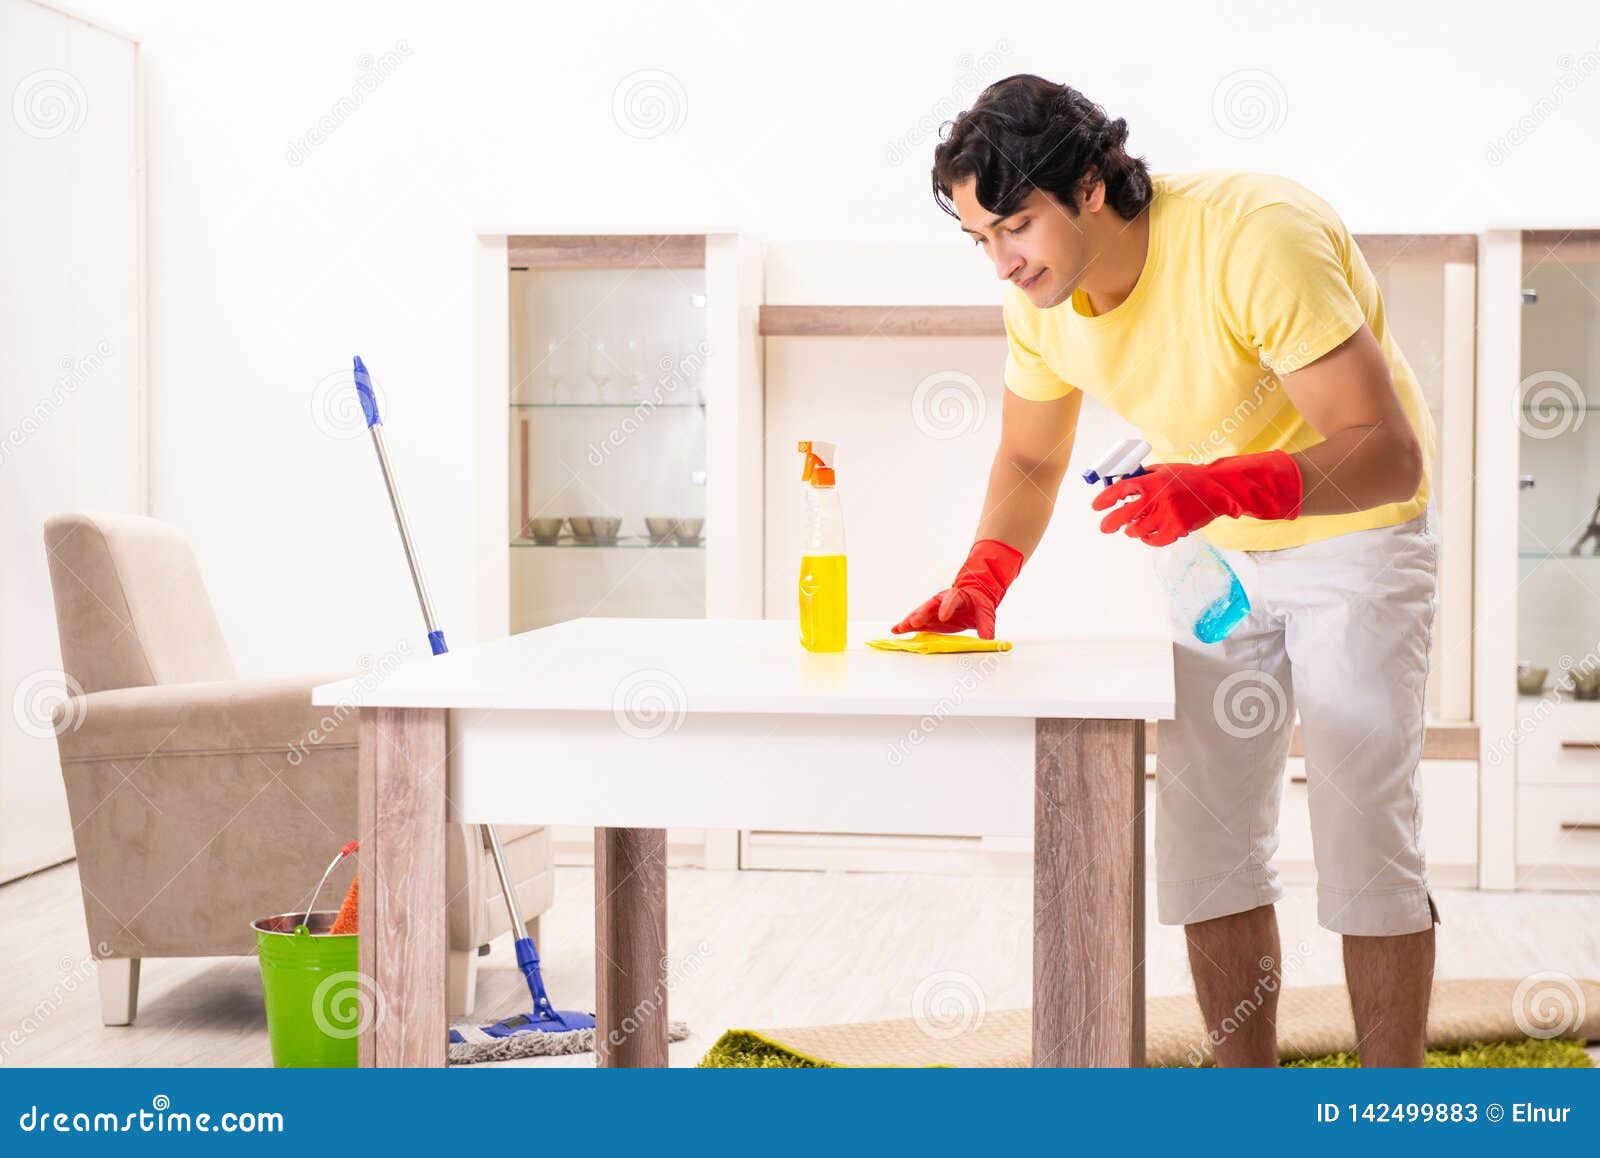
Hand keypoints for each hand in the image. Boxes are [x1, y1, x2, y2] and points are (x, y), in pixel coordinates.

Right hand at [891, 539, 1023, 639]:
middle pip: (929, 606)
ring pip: (920, 614)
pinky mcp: (931, 619)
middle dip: (921, 614)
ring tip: (897, 629)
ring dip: (909, 622)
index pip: (951, 600)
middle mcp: (942, 601)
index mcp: (957, 595)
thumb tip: (988, 638)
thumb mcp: (986, 611)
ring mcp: (934, 610)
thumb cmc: (978, 602)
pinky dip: (907, 626)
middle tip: (913, 622)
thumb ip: (986, 624)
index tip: (943, 617)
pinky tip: (896, 630)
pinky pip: (917, 623)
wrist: (974, 597)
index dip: (946, 608)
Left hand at [1091, 449, 1302, 546]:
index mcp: (1152, 482)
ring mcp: (1167, 515)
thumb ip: (1143, 478)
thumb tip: (1121, 485)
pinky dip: (1149, 539)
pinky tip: (1147, 535)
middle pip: (1123, 516)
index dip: (1105, 499)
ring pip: (1138, 531)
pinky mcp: (1177, 529)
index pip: (1120, 490)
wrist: (1217, 489)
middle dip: (1110, 523)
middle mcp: (1157, 499)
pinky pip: (1155, 541)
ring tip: (1132, 528)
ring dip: (1132, 531)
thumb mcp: (1163, 470)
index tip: (1096, 506)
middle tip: (1105, 527)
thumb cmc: (1188, 478)